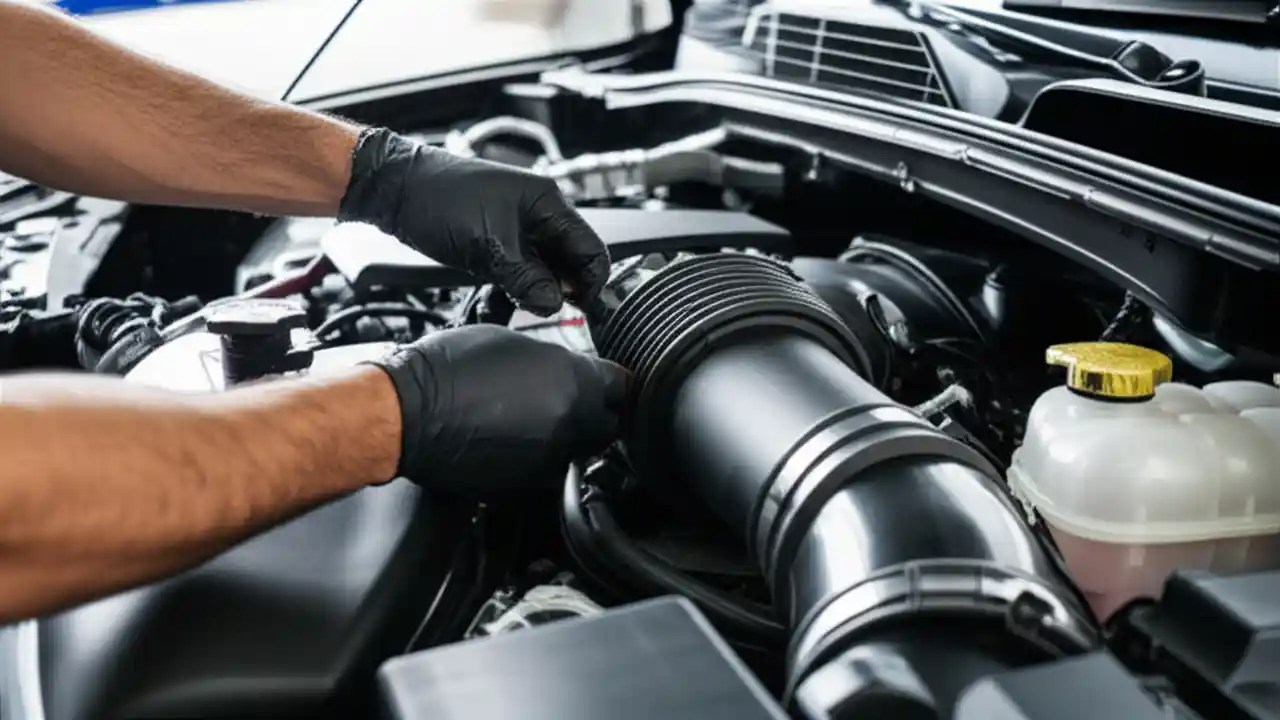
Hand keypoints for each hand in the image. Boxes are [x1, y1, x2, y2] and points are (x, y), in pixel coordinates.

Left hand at [339, 128, 608, 316]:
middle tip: (552, 310)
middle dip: (566, 287)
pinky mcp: (499, 239)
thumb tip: (553, 303)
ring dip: (542, 287)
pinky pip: (525, 266)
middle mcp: (538, 211)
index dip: (592, 282)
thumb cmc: (437, 198)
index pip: (591, 248)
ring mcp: (518, 225)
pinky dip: (523, 283)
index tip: (582, 310)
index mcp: (547, 201)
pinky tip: (511, 293)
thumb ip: (526, 278)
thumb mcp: (487, 246)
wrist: (394, 188)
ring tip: (526, 301)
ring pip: (548, 266)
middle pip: (572, 259)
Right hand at [367, 326, 626, 492]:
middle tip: (577, 402)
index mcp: (575, 384)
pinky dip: (540, 461)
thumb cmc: (448, 369)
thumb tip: (566, 371)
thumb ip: (554, 361)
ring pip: (579, 453)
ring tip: (539, 423)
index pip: (624, 387)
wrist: (407, 415)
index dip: (615, 384)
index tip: (610, 384)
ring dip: (569, 440)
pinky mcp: (525, 488)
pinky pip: (548, 474)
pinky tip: (516, 443)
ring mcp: (549, 462)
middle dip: (598, 415)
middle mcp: (570, 426)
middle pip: (609, 426)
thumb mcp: (513, 343)